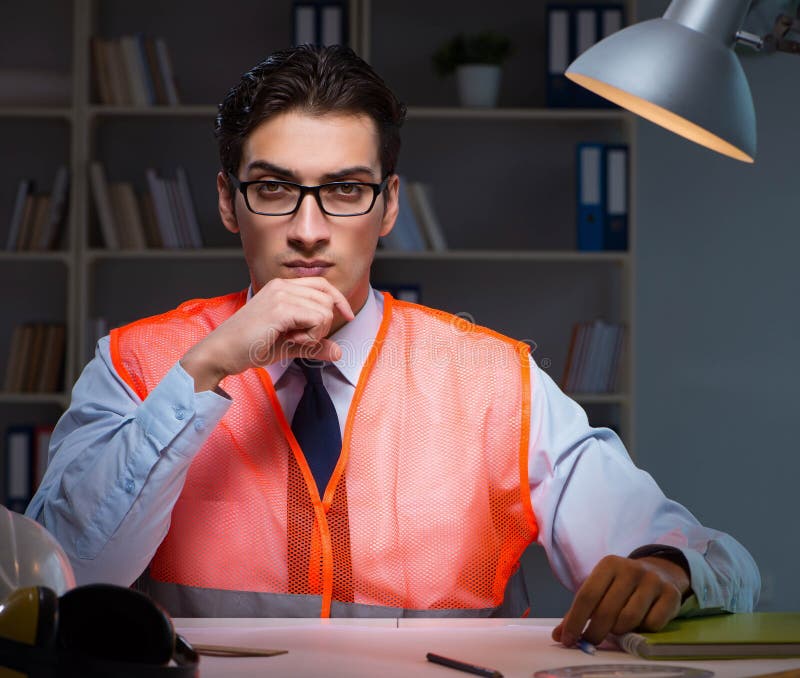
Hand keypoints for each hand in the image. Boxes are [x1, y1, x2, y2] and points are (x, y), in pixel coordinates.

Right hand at [180, 277, 353, 391]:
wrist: (221, 352)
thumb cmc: (249, 346)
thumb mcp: (288, 345)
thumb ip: (314, 345)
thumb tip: (338, 352)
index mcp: (282, 287)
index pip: (323, 285)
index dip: (339, 300)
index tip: (348, 316)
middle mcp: (282, 286)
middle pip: (328, 299)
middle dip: (323, 325)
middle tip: (300, 339)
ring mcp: (280, 295)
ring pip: (325, 310)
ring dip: (316, 332)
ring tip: (292, 340)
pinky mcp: (280, 309)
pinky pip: (316, 319)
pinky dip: (310, 336)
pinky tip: (290, 341)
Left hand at [552, 555, 689, 646]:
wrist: (660, 571)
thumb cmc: (622, 585)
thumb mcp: (600, 589)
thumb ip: (579, 611)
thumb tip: (559, 636)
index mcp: (609, 564)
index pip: (587, 596)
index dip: (576, 620)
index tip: (568, 639)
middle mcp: (631, 569)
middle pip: (606, 610)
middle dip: (595, 632)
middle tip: (591, 642)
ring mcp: (653, 581)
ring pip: (629, 618)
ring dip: (620, 631)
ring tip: (617, 629)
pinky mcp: (671, 594)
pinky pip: (653, 623)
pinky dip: (643, 630)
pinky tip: (640, 624)